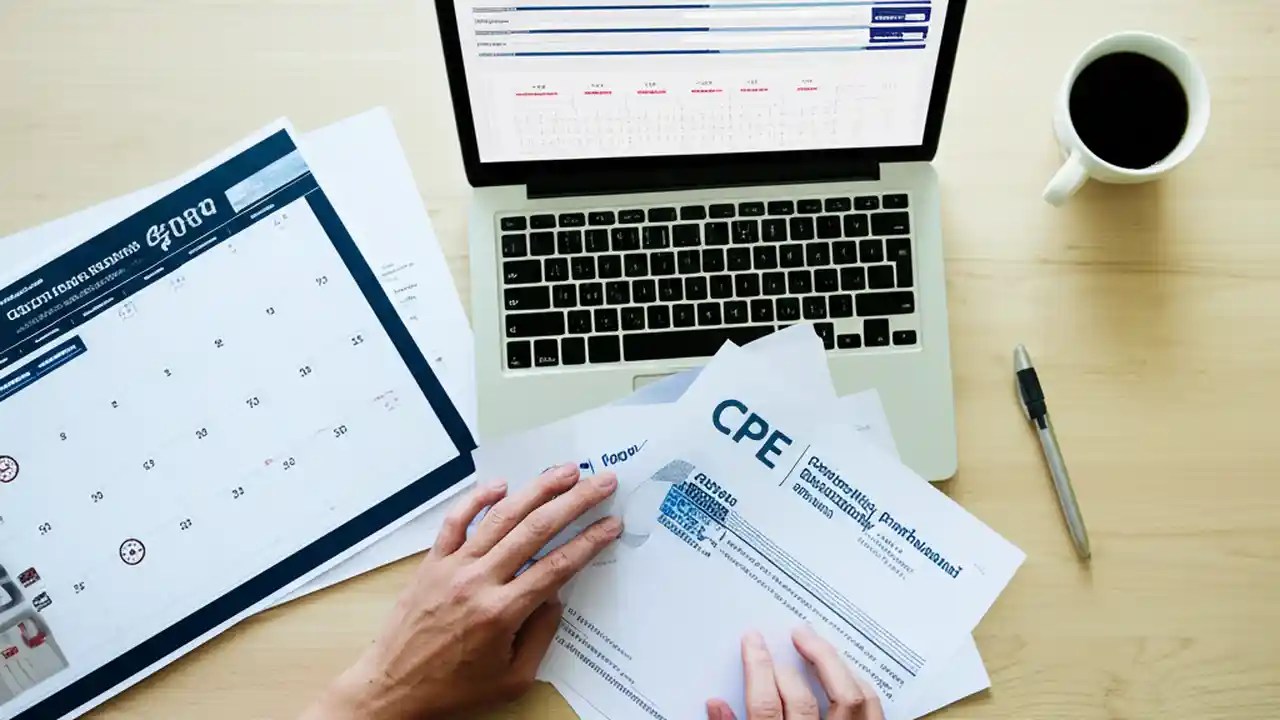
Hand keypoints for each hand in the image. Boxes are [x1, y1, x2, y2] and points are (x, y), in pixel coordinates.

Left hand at [302, 465, 621, 719]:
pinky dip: (478, 499)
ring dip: (537, 490)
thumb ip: (540, 635)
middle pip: (536, 530)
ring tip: (565, 472)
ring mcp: (453, 567)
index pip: (557, 567)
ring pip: (501, 517)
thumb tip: (555, 596)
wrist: (393, 688)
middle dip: (575, 502)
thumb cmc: (454, 689)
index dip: (589, 542)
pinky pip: (456, 521)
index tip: (611, 524)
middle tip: (601, 482)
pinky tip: (501, 485)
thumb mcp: (512, 679)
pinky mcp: (432, 562)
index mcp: (502, 613)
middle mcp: (479, 582)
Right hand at [706, 627, 885, 719]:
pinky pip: (874, 711)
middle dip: (795, 663)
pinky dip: (860, 686)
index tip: (752, 640)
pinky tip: (847, 674)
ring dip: (834, 665)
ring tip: (819, 645)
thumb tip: (715, 703)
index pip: (767, 707)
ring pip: (851, 699)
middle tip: (792, 634)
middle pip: (807, 699)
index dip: (758, 669)